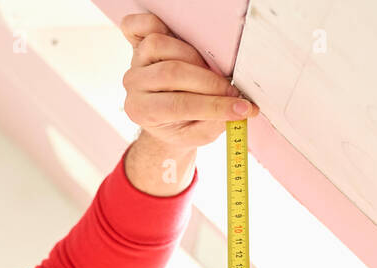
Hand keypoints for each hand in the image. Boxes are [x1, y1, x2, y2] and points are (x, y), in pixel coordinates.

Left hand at [120, 12, 259, 149]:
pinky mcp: (140, 43)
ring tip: (210, 70)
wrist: (163, 119)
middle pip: (172, 72)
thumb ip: (216, 123)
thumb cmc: (182, 125)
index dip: (214, 105)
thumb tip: (241, 108)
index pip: (178, 105)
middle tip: (232, 91)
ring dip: (192, 55)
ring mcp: (136, 62)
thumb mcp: (198, 135)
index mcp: (143, 111)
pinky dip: (154, 23)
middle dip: (209, 81)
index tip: (241, 108)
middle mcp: (135, 85)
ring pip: (160, 45)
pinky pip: (141, 25)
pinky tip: (175, 34)